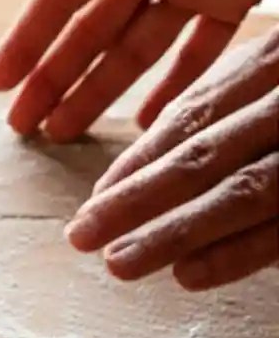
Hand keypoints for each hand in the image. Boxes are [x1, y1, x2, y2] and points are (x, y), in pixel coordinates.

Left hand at [63, 28, 277, 290]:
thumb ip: (236, 98)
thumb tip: (155, 152)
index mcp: (275, 61)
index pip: (195, 113)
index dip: (140, 158)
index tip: (94, 197)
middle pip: (204, 153)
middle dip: (137, 199)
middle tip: (79, 237)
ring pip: (243, 190)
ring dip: (176, 232)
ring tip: (119, 264)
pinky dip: (242, 252)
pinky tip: (188, 275)